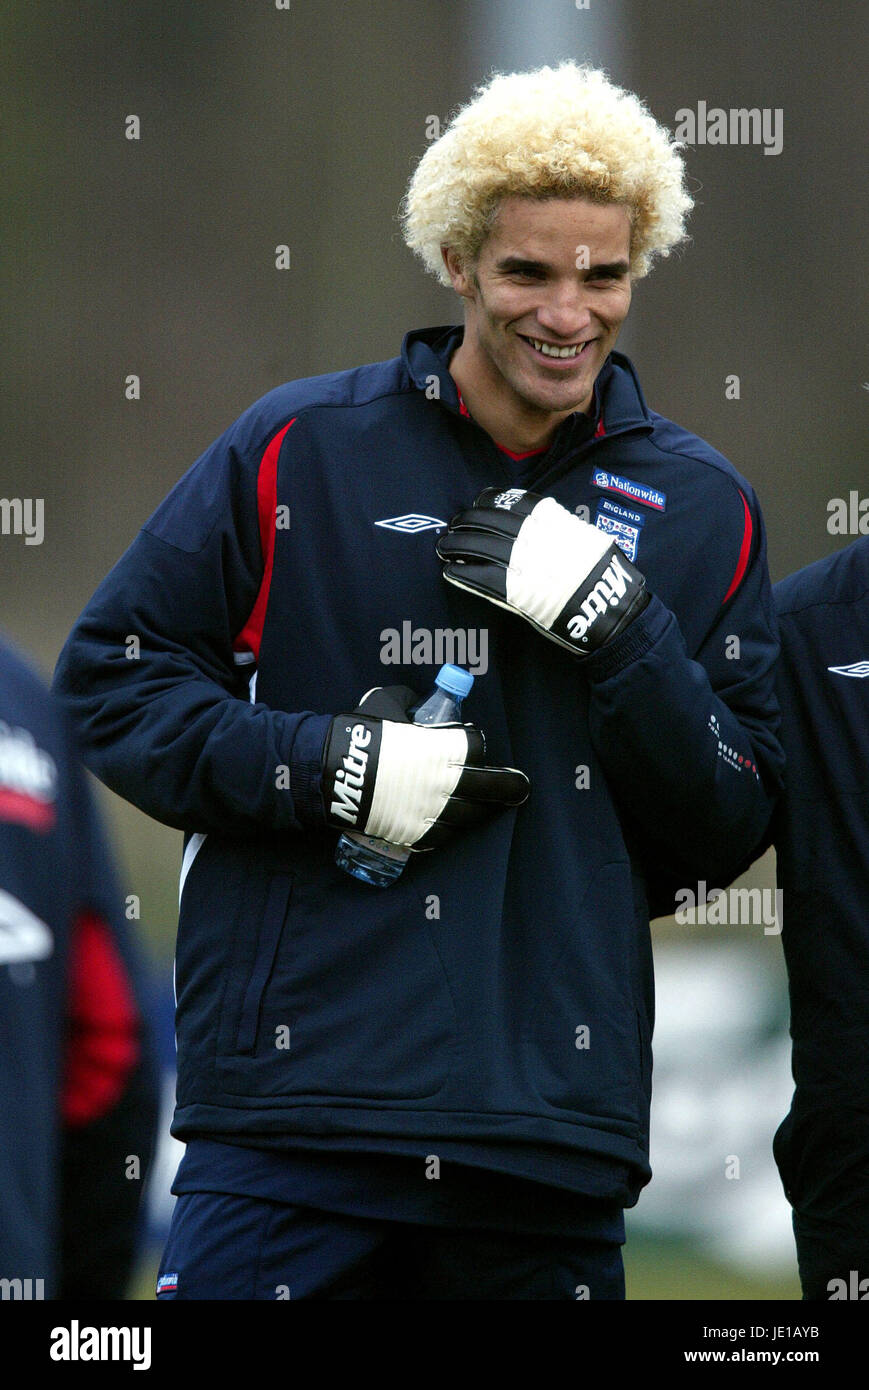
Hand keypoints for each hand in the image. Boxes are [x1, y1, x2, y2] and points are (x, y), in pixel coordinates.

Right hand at [322, 685, 528, 849]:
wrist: (332, 774)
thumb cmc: (360, 735)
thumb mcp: (388, 705)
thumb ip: (408, 704)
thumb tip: (414, 703)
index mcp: (443, 747)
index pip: (476, 746)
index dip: (476, 743)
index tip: (474, 744)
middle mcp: (446, 782)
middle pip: (491, 786)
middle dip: (509, 786)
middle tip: (520, 788)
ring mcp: (432, 811)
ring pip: (471, 815)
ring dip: (483, 811)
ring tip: (489, 808)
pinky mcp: (415, 834)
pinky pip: (444, 835)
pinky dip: (452, 830)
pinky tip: (456, 826)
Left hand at [436, 487, 649, 656]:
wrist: (610, 607)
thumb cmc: (603, 574)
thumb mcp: (585, 536)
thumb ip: (559, 528)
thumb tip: (538, 525)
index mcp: (552, 520)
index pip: (510, 500)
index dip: (488, 501)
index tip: (478, 502)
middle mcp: (533, 536)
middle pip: (487, 521)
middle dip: (466, 521)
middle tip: (454, 525)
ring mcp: (523, 563)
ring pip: (478, 546)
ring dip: (456, 545)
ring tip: (444, 547)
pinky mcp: (517, 592)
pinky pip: (481, 578)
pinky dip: (462, 573)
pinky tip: (450, 572)